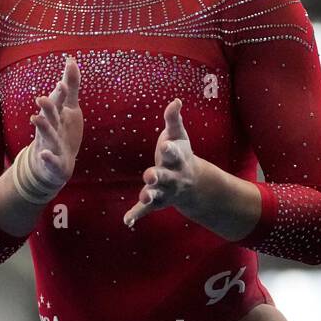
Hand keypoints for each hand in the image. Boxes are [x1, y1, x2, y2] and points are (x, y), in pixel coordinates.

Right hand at [26, 56, 83, 192]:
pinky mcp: (54, 161)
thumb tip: (71, 59)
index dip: (60, 93)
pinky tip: (45, 154)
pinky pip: (50, 159)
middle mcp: (51, 127)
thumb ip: (72, 85)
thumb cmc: (62, 131)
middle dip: (46, 108)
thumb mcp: (69, 107)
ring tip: (35, 118)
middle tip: (41, 98)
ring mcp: (51, 144)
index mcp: (56, 114)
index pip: (58, 101)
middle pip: (49, 116)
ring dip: (42, 127)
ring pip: (47, 135)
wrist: (53, 163)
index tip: (62, 83)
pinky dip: (47, 157)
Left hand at [123, 98, 199, 226]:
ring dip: (149, 196)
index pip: (174, 152)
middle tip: (151, 175)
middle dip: (158, 176)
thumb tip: (175, 100)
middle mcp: (172, 176)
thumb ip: (173, 119)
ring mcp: (165, 190)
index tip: (165, 145)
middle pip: (165, 176)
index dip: (170, 149)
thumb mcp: (179, 135)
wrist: (194, 182)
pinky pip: (146, 210)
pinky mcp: (157, 202)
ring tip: (144, 197)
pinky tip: (127, 221)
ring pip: (156, 194)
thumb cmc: (180, 153)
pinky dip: (137, 215)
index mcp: (176, 157)